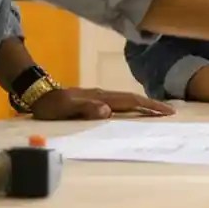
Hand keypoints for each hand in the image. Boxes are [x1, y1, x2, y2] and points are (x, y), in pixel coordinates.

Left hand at [30, 88, 173, 120]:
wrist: (38, 94)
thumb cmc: (50, 106)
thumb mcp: (64, 109)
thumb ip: (85, 109)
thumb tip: (108, 110)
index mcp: (100, 97)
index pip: (130, 101)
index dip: (148, 106)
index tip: (166, 111)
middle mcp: (103, 95)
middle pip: (133, 98)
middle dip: (152, 105)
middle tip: (170, 113)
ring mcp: (100, 96)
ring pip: (127, 99)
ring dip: (144, 105)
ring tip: (158, 112)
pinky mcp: (96, 100)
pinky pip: (120, 102)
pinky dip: (132, 105)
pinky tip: (135, 109)